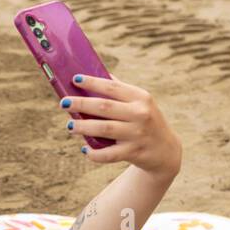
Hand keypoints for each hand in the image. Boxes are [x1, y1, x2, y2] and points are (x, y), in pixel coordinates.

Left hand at [61, 73, 181, 176]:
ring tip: (70, 126)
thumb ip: (120, 90)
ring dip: (84, 127)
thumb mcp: (140, 103)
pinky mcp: (134, 153)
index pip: (113, 87)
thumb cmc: (146, 121)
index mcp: (140, 97)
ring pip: (105, 129)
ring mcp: (137, 134)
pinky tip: (85, 150)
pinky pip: (110, 154)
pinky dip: (95, 153)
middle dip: (82, 103)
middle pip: (105, 107)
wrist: (166, 151)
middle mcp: (140, 114)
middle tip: (64, 103)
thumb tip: (92, 74)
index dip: (93, 82)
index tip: (75, 79)